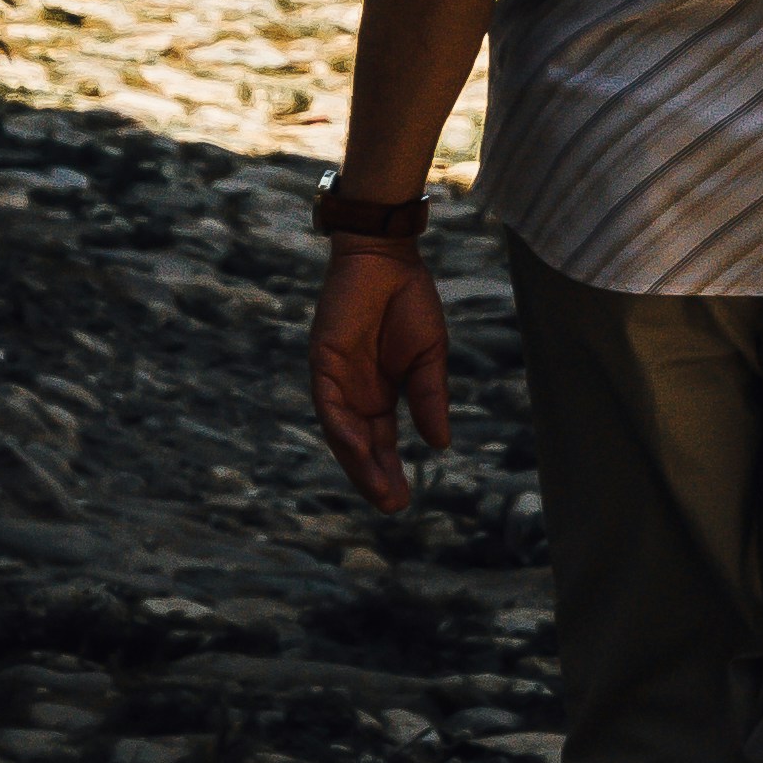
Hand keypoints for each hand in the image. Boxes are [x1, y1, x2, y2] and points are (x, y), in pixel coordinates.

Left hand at [309, 246, 453, 509]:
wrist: (387, 257)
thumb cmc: (408, 301)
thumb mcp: (428, 357)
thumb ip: (430, 398)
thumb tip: (440, 445)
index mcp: (380, 393)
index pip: (381, 442)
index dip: (390, 470)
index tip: (405, 499)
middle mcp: (354, 393)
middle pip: (360, 445)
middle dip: (374, 476)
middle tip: (393, 505)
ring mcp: (336, 380)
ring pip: (341, 432)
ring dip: (358, 462)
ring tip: (380, 489)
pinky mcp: (322, 362)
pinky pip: (328, 403)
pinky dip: (341, 427)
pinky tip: (358, 447)